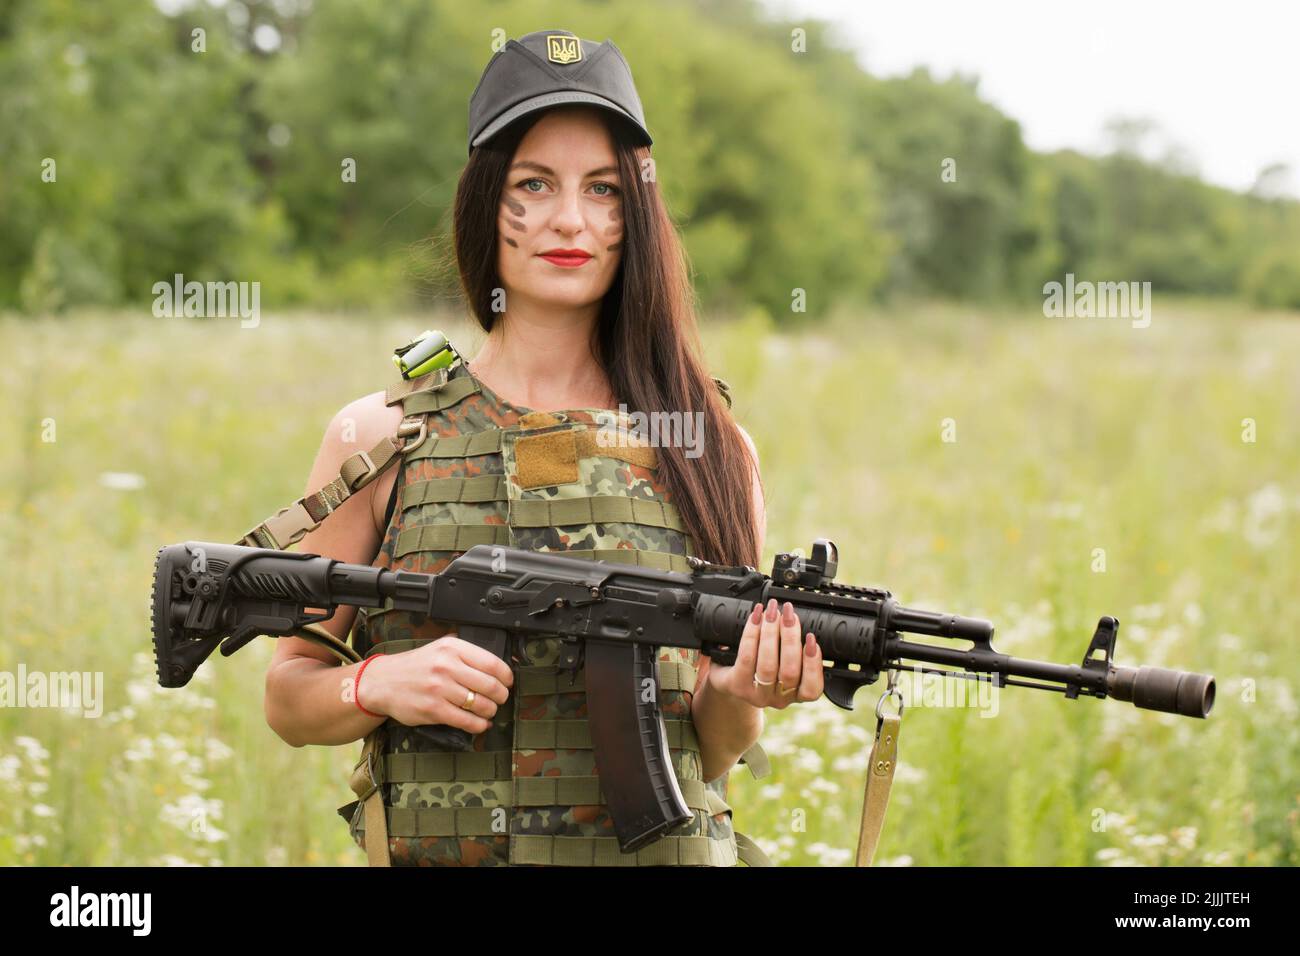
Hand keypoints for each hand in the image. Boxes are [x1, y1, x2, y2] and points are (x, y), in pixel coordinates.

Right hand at [360, 634, 513, 733]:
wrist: (382, 682)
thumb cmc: (415, 666)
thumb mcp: (439, 647)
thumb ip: (465, 652)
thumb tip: (497, 665)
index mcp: (452, 648)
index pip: (492, 663)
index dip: (507, 676)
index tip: (508, 682)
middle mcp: (446, 666)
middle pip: (490, 686)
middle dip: (501, 696)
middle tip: (500, 699)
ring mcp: (439, 689)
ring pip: (480, 705)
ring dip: (491, 711)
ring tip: (489, 711)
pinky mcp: (433, 710)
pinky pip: (466, 721)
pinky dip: (479, 725)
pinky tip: (481, 724)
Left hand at [705, 598, 823, 708]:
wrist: (730, 680)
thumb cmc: (762, 667)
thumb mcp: (783, 664)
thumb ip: (795, 650)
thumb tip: (799, 623)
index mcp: (796, 694)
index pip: (812, 689)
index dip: (814, 663)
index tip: (811, 637)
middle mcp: (779, 698)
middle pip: (790, 671)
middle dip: (791, 637)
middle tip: (788, 614)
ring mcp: (757, 694)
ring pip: (768, 665)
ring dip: (771, 633)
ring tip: (772, 613)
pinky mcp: (738, 685)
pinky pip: (747, 657)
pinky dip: (753, 633)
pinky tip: (756, 619)